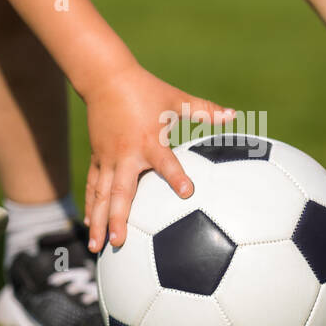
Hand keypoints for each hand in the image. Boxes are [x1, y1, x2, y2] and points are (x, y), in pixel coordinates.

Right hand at [82, 63, 232, 252]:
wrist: (106, 78)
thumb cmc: (147, 90)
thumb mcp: (177, 99)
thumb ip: (205, 111)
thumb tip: (235, 115)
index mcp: (150, 142)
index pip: (166, 162)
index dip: (176, 177)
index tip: (188, 193)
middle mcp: (127, 154)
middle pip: (122, 191)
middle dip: (119, 218)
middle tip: (119, 242)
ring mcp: (108, 159)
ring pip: (102, 195)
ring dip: (100, 221)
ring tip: (98, 247)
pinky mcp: (98, 159)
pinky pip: (94, 187)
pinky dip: (91, 206)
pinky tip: (90, 226)